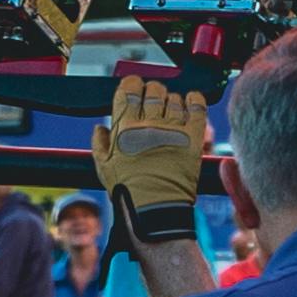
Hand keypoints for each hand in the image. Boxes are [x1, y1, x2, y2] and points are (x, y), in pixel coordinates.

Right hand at [91, 71, 207, 236]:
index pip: (129, 89)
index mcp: (125, 128)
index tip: (135, 89)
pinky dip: (195, 100)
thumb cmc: (128, 191)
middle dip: (153, 91)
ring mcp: (172, 130)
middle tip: (153, 101)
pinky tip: (191, 100)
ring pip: (174, 97)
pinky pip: (198, 108)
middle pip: (154, 89)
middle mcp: (149, 124)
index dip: (132, 85)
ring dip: (172, 100)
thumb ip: (99, 144)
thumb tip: (100, 128)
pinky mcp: (193, 138)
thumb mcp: (103, 168)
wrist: (155, 211)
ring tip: (170, 111)